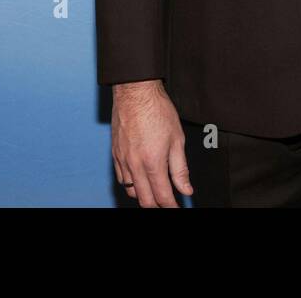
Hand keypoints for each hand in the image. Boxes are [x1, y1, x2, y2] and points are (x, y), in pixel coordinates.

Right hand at [111, 80, 192, 206]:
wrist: (135, 93)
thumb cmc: (157, 110)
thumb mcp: (177, 139)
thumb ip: (180, 168)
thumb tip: (186, 189)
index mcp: (153, 162)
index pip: (162, 196)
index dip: (171, 206)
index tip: (177, 207)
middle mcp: (135, 165)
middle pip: (144, 200)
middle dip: (157, 205)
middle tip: (168, 203)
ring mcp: (123, 160)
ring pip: (131, 191)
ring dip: (144, 196)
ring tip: (155, 192)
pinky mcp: (115, 154)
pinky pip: (121, 178)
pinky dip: (131, 185)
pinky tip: (140, 180)